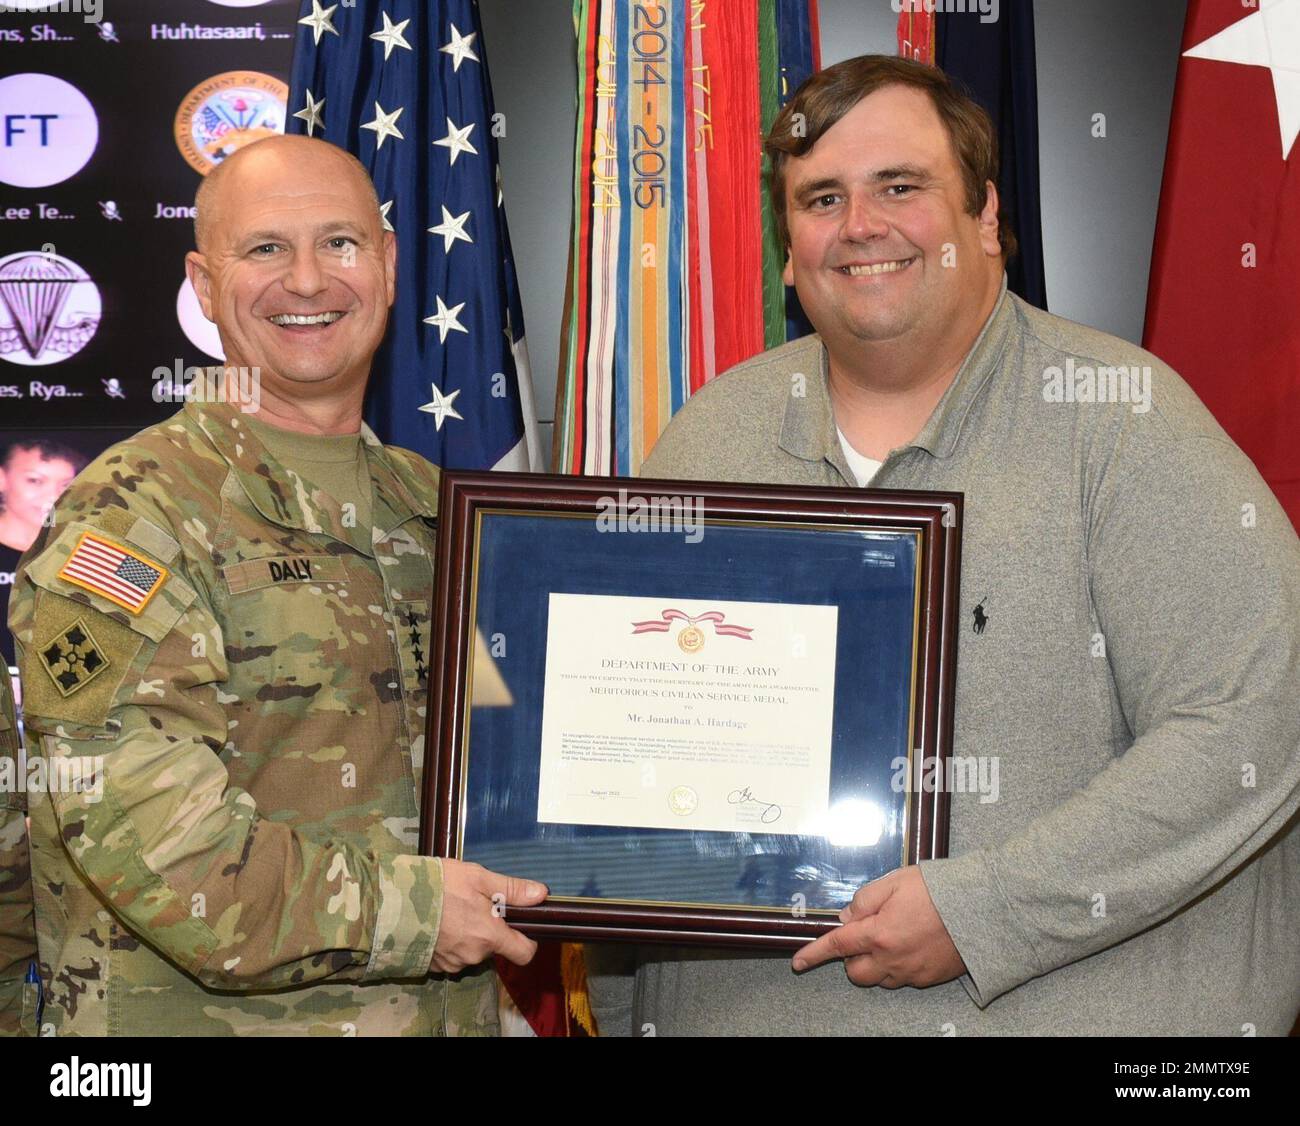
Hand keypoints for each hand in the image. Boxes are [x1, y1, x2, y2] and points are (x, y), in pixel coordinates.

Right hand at [429, 860, 547, 973]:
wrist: (391, 902)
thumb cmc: (437, 886)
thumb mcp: (478, 878)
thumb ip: (511, 889)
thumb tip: (541, 894)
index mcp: (489, 936)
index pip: (524, 953)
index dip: (527, 940)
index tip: (520, 924)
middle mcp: (473, 956)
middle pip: (494, 948)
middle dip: (489, 928)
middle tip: (473, 903)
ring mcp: (451, 963)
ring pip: (471, 951)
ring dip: (467, 934)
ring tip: (451, 910)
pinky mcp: (433, 965)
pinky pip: (451, 955)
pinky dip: (449, 941)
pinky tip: (437, 922)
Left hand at [791, 866, 965, 987]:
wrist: (981, 907)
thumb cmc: (938, 890)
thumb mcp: (894, 882)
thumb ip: (864, 899)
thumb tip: (846, 916)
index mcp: (879, 934)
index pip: (837, 946)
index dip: (814, 954)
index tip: (798, 962)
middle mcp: (892, 959)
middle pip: (855, 972)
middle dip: (852, 956)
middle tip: (865, 933)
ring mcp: (911, 972)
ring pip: (879, 978)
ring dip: (875, 962)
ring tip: (892, 936)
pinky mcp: (929, 978)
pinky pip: (903, 979)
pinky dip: (898, 966)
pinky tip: (910, 944)